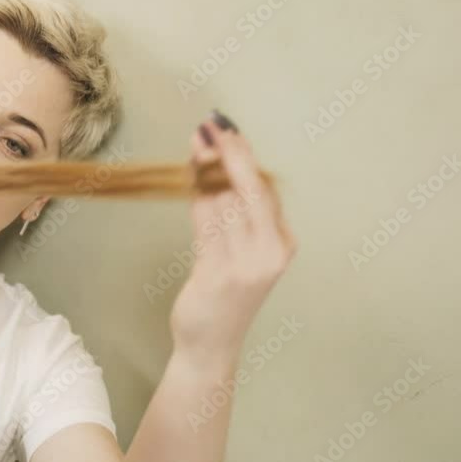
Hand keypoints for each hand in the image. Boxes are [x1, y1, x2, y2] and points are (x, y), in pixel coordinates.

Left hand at [169, 111, 297, 364]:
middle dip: (229, 153)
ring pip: (227, 202)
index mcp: (281, 242)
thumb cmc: (220, 293)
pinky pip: (208, 224)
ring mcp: (248, 264)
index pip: (263, 188)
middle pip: (249, 189)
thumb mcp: (229, 248)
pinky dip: (198, 196)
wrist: (210, 344)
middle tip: (210, 126)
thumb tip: (210, 164)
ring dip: (208, 169)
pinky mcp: (221, 273)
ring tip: (196, 142)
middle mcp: (271, 251)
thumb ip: (222, 210)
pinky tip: (189, 175)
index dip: (244, 155)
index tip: (227, 129)